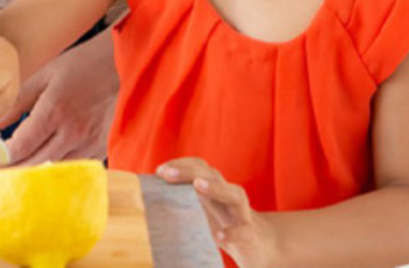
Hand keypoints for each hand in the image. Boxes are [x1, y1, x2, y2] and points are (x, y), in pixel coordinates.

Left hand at [1, 29, 116, 163]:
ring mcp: (89, 143)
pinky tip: (45, 162)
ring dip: (33, 172)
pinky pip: (73, 167)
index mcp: (54, 111)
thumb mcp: (45, 75)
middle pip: (33, 166)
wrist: (123, 65)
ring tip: (15, 170)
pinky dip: (56, 167)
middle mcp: (73, 132)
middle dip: (11, 171)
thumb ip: (16, 101)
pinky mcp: (101, 148)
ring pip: (53, 171)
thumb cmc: (83, 65)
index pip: (19, 148)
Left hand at [157, 158, 276, 267]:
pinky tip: (220, 236)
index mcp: (215, 188)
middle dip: (189, 171)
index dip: (180, 164)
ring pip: (233, 194)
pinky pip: (242, 231)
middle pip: (211, 174)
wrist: (261, 245)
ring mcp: (242, 213)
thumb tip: (147, 199)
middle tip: (168, 173)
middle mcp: (229, 195)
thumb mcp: (205, 210)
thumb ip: (185, 201)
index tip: (159, 171)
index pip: (198, 167)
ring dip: (215, 188)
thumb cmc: (226, 224)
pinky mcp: (251, 234)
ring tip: (198, 186)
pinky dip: (231, 232)